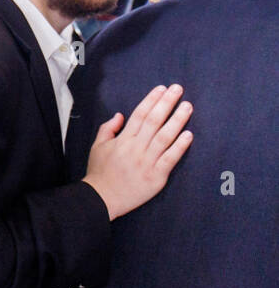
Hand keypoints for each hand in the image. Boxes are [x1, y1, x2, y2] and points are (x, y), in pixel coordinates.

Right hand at [82, 84, 193, 219]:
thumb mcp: (97, 147)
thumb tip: (120, 115)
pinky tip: (189, 135)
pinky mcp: (156, 176)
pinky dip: (180, 146)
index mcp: (123, 140)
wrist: (102, 198)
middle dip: (166, 103)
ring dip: (177, 120)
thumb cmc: (100, 172)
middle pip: (153, 121)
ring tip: (187, 106)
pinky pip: (170, 158)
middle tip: (178, 89)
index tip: (162, 88)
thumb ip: (108, 129)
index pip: (139, 115)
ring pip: (164, 137)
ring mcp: (147, 161)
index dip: (151, 100)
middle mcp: (135, 148)